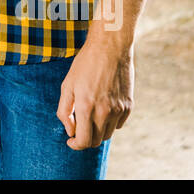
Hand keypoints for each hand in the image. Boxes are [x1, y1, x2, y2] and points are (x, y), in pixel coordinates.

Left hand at [56, 33, 133, 149]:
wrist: (110, 48)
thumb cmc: (85, 65)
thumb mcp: (67, 85)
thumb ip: (64, 111)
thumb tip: (70, 131)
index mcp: (86, 107)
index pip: (83, 141)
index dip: (75, 145)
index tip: (70, 140)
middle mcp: (104, 112)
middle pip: (96, 141)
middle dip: (85, 140)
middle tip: (78, 129)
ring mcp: (119, 110)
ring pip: (108, 134)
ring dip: (98, 131)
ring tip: (90, 116)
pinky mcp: (129, 106)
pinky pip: (119, 124)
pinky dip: (110, 122)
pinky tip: (103, 108)